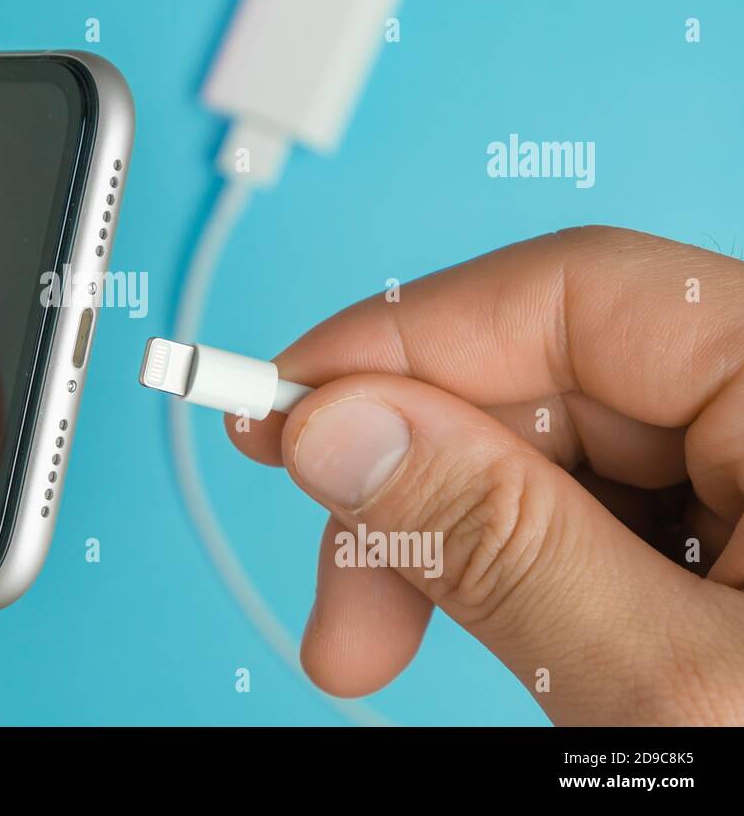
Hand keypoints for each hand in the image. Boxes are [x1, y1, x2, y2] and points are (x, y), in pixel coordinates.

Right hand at [227, 226, 743, 724]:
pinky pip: (594, 521)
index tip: (283, 408)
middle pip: (549, 384)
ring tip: (379, 644)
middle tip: (336, 606)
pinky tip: (482, 631)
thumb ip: (496, 537)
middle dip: (414, 485)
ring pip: (555, 460)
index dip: (406, 343)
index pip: (577, 294)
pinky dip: (511, 576)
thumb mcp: (669, 687)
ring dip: (448, 545)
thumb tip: (337, 425)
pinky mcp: (743, 545)